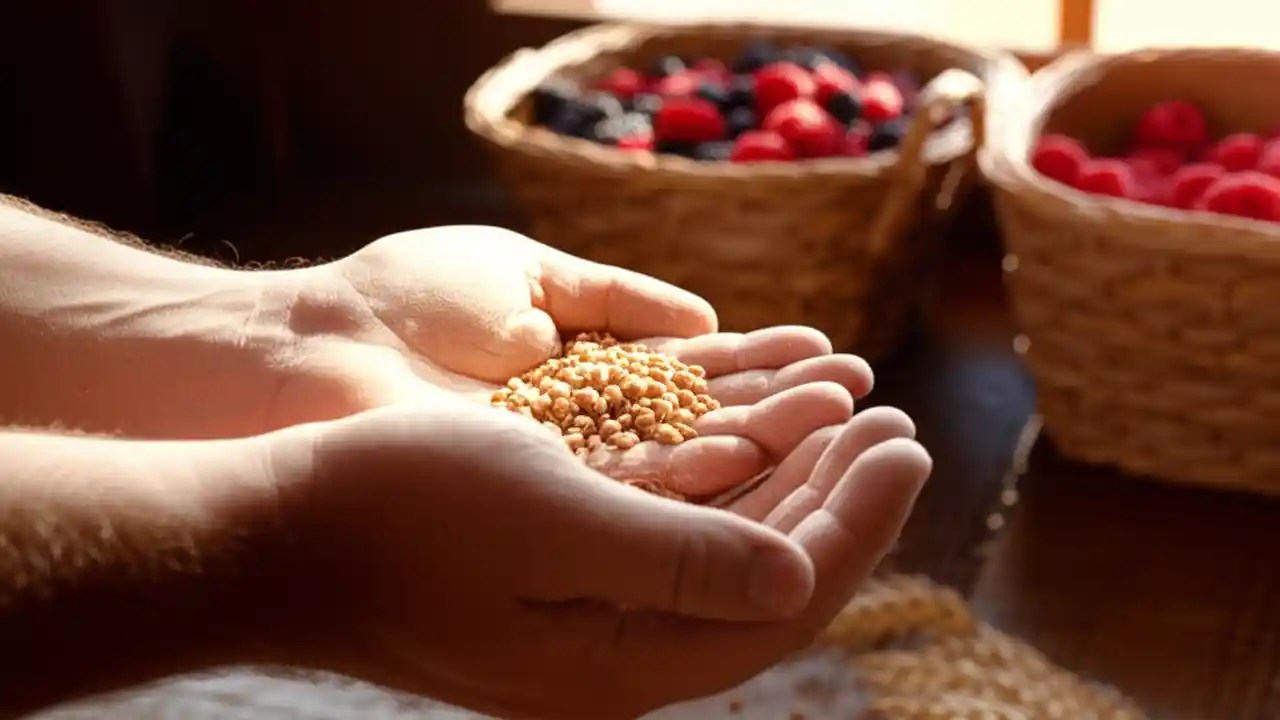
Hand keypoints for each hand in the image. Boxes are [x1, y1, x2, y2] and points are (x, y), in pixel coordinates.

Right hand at [265, 396, 928, 719]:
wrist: (276, 532)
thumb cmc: (398, 512)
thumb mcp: (546, 518)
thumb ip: (678, 559)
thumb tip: (804, 581)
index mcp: (624, 657)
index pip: (782, 598)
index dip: (857, 521)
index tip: (906, 440)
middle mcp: (616, 654)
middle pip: (764, 581)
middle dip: (839, 501)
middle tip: (893, 423)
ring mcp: (584, 623)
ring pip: (721, 559)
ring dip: (789, 491)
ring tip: (843, 423)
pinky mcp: (555, 584)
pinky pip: (670, 542)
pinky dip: (724, 493)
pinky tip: (748, 446)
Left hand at [268, 225, 874, 496]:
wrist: (311, 347)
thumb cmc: (406, 302)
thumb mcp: (530, 277)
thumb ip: (622, 302)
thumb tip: (712, 325)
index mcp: (592, 393)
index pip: (709, 400)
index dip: (778, 388)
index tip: (842, 367)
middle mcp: (591, 456)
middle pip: (716, 454)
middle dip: (800, 436)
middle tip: (878, 415)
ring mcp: (568, 499)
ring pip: (694, 492)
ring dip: (777, 466)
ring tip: (855, 435)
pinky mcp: (540, 529)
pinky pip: (642, 511)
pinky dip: (706, 491)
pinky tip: (767, 467)